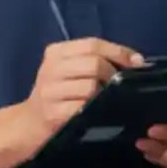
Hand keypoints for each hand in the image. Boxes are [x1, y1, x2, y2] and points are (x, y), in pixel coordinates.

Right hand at [20, 37, 143, 149]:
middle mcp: (51, 68)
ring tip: (110, 99)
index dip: (118, 51)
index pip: (92, 44)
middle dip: (114, 74)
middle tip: (122, 85)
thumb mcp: (67, 70)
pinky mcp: (54, 113)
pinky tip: (102, 112)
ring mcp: (51, 92)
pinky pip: (85, 107)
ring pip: (91, 86)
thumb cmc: (57, 94)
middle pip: (94, 63)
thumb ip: (93, 61)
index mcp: (55, 52)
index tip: (137, 62)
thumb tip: (135, 61)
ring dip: (107, 94)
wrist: (29, 123)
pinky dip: (99, 109)